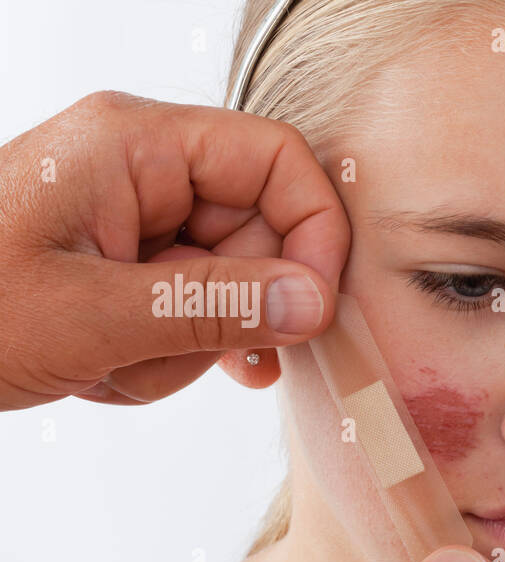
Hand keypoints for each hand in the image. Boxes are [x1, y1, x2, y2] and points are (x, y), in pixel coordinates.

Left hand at [0, 91, 349, 410]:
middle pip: (260, 234)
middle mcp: (143, 172)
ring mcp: (136, 223)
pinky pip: (193, 311)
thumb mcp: (87, 315)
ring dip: (186, 346)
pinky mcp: (127, 269)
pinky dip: (173, 353)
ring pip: (230, 287)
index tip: (314, 308)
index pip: (278, 161)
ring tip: (110, 366)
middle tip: (176, 353)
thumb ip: (210, 305)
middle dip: (230, 310)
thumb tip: (315, 302)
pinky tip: (122, 373)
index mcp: (135, 145)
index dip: (313, 231)